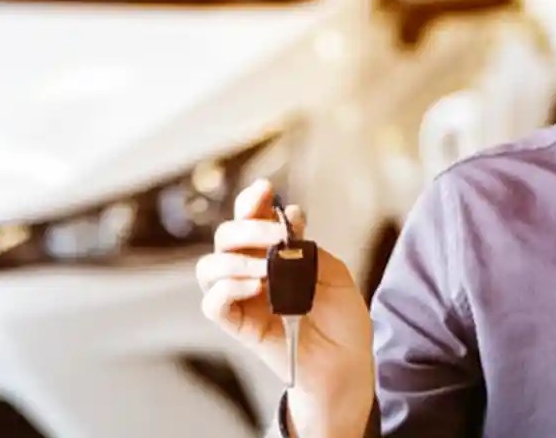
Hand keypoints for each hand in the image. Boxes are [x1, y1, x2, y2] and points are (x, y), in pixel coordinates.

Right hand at [197, 179, 374, 436]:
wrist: (347, 365)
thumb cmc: (342, 321)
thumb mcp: (336, 276)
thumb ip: (309, 250)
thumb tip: (289, 224)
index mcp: (273, 253)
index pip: (250, 219)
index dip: (251, 201)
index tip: (265, 190)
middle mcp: (251, 271)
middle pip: (225, 237)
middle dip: (247, 229)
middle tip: (276, 237)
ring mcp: (242, 298)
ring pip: (209, 267)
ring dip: (234, 260)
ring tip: (266, 269)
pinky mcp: (239, 326)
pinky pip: (213, 303)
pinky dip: (227, 289)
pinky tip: (254, 287)